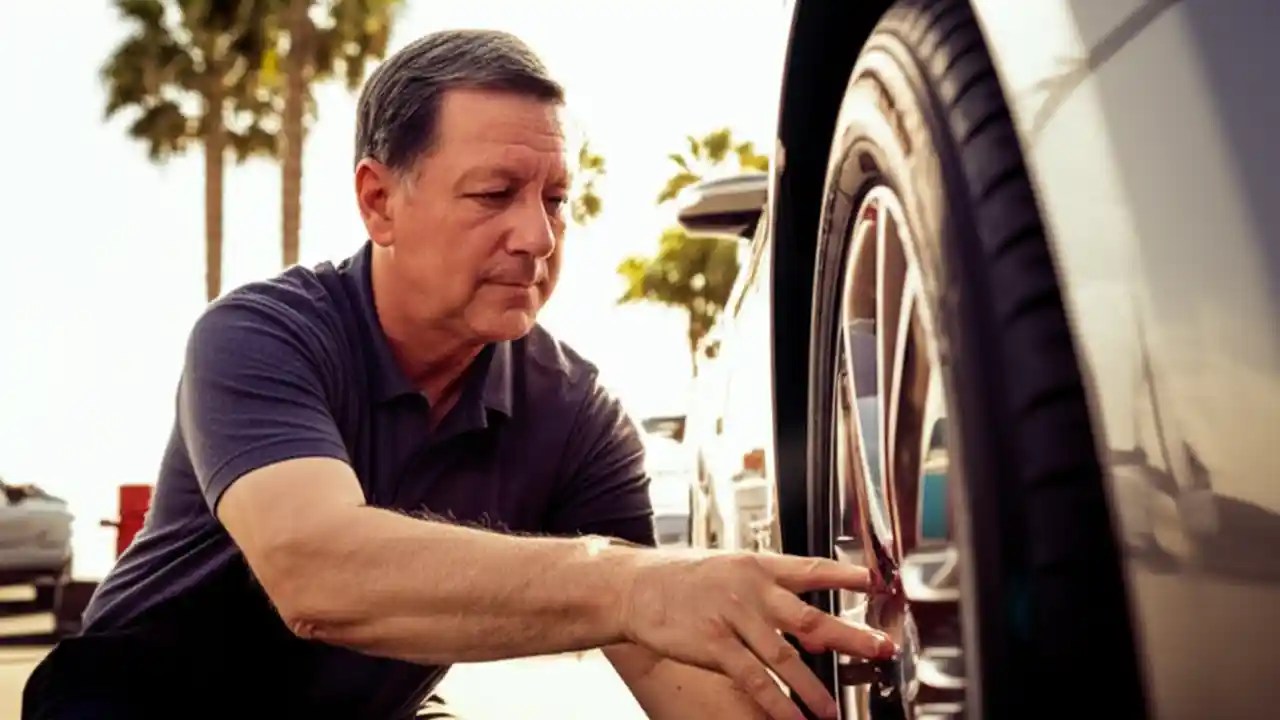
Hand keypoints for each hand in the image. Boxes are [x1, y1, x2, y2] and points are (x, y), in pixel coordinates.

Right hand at [619, 550, 895, 719]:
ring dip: (814, 688)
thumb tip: (807, 613)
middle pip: (811, 618)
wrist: (633, 585)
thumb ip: (767, 586)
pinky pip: (754, 680)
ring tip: (832, 710)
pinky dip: (776, 704)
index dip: (846, 577)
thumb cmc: (681, 577)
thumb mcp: (728, 566)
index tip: (877, 584)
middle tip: (881, 648)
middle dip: (851, 636)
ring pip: (786, 658)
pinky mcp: (714, 645)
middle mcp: (750, 590)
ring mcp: (733, 618)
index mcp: (757, 565)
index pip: (811, 569)